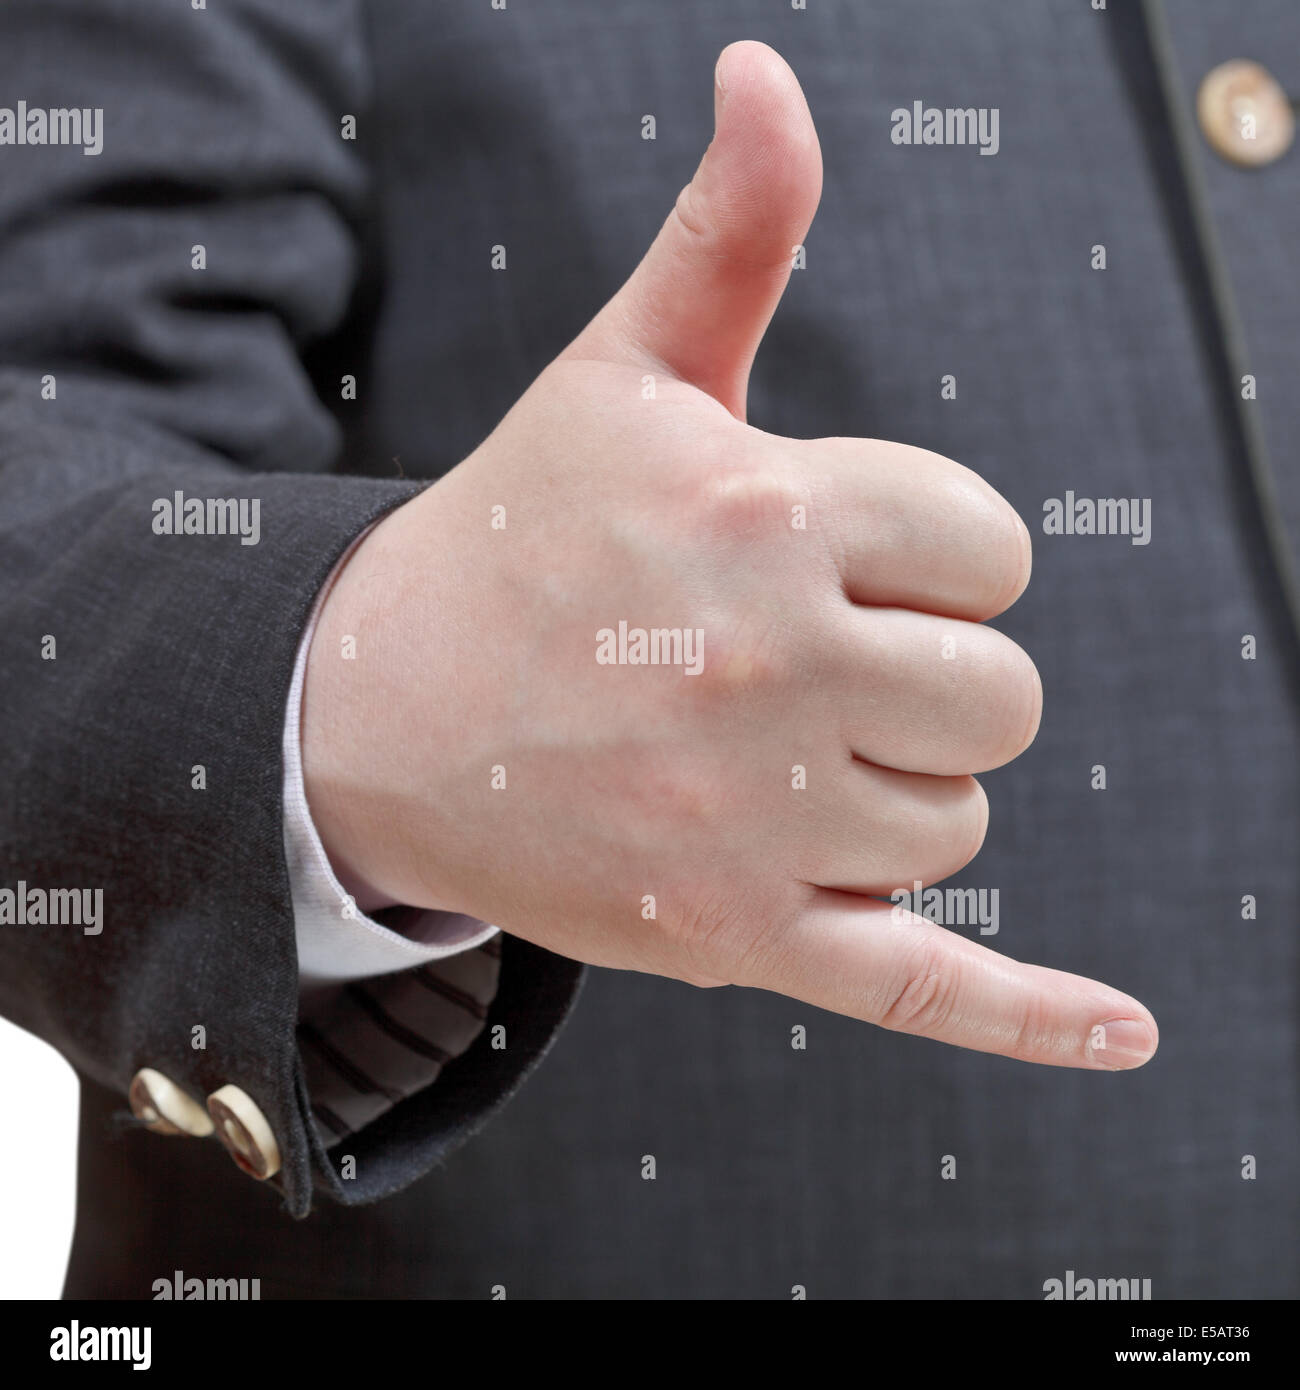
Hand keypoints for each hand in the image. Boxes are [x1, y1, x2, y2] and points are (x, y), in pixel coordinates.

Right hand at [302, 41, 1156, 1069]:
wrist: (375, 713)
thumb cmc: (519, 536)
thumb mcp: (624, 372)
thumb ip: (730, 232)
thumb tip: (769, 71)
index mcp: (770, 517)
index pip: (988, 553)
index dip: (929, 561)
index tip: (832, 567)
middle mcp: (775, 672)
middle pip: (1001, 700)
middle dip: (931, 677)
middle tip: (813, 667)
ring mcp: (757, 819)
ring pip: (958, 822)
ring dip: (896, 787)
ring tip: (770, 757)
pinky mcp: (737, 931)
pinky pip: (921, 986)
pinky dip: (1029, 1017)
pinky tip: (1126, 1035)